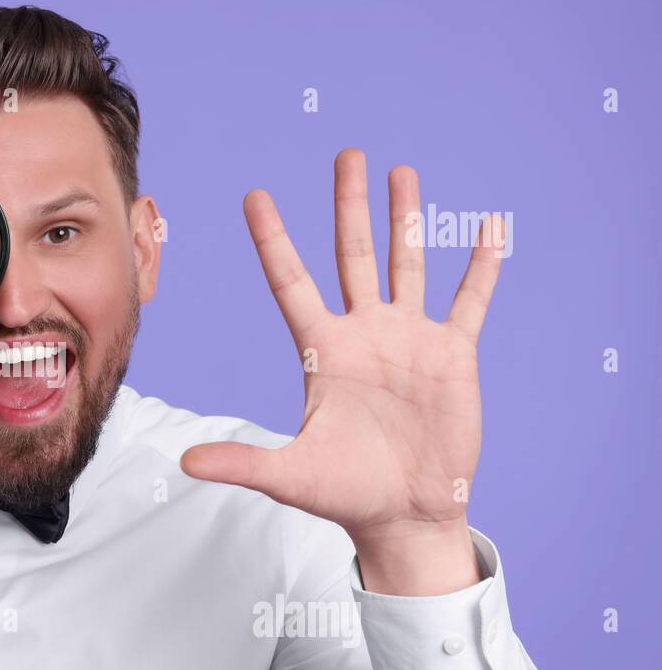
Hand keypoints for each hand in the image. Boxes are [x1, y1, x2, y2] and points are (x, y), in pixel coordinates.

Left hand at [180, 149, 504, 593]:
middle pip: (352, 255)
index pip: (291, 282)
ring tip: (403, 171)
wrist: (405, 514)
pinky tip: (487, 226)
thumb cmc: (345, 495)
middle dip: (349, 205)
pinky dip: (480, 266)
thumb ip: (241, 462)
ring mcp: (410, 339)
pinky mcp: (453, 355)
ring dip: (406, 219)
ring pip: (406, 264)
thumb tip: (182, 461)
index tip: (256, 196)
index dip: (273, 240)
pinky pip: (469, 300)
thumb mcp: (289, 476)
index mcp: (323, 351)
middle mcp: (364, 333)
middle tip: (346, 154)